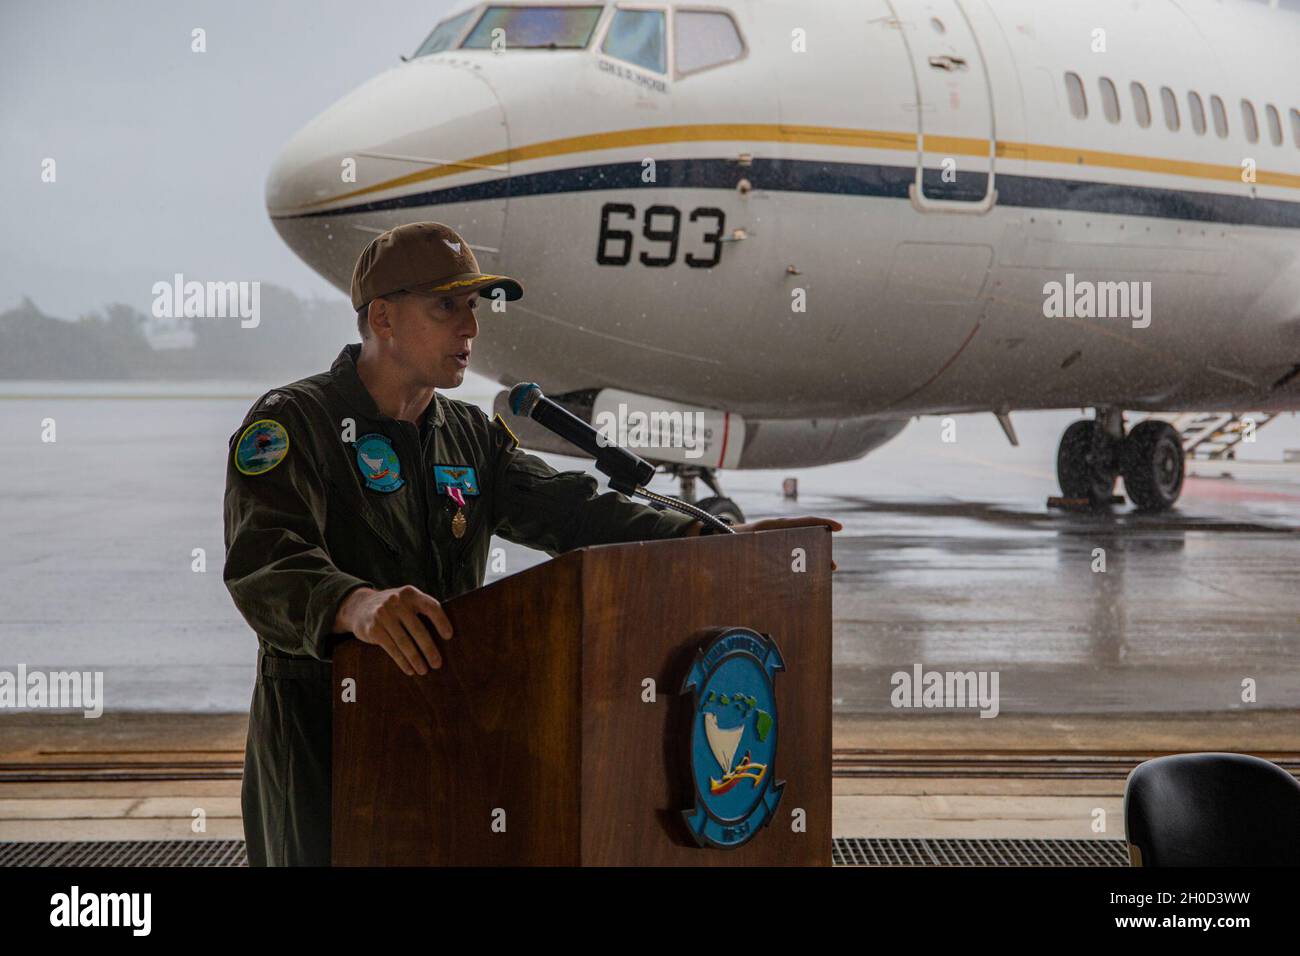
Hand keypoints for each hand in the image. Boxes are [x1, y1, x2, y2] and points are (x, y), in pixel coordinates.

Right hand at [333, 585, 451, 675]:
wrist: (360, 607)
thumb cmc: (394, 608)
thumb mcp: (406, 601)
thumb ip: (422, 610)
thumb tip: (447, 636)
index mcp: (410, 593)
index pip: (431, 607)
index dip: (441, 622)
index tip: (449, 637)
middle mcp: (397, 601)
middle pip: (418, 629)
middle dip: (429, 649)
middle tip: (438, 664)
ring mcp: (383, 614)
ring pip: (404, 642)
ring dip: (416, 659)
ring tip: (424, 671)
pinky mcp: (373, 629)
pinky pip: (392, 648)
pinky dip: (402, 661)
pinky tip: (410, 670)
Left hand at [731, 515, 841, 570]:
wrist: (714, 536)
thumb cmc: (724, 537)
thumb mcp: (734, 541)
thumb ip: (738, 545)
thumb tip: (737, 554)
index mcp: (771, 525)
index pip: (803, 521)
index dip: (822, 522)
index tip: (839, 527)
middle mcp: (776, 530)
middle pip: (805, 535)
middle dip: (821, 549)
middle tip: (833, 566)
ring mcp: (775, 538)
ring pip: (799, 546)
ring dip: (811, 558)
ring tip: (823, 573)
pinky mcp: (771, 547)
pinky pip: (790, 552)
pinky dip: (800, 562)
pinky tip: (804, 577)